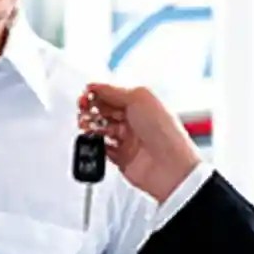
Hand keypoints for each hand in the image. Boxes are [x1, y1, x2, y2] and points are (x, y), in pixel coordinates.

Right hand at [77, 84, 200, 202]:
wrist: (170, 166)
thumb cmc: (165, 131)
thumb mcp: (139, 98)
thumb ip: (114, 91)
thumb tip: (95, 86)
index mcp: (140, 104)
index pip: (112, 95)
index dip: (96, 94)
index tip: (85, 95)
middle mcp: (134, 121)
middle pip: (104, 112)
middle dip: (90, 109)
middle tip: (84, 111)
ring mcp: (128, 140)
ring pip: (101, 130)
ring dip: (90, 126)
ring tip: (87, 126)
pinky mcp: (122, 158)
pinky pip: (102, 150)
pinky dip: (95, 146)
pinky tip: (94, 141)